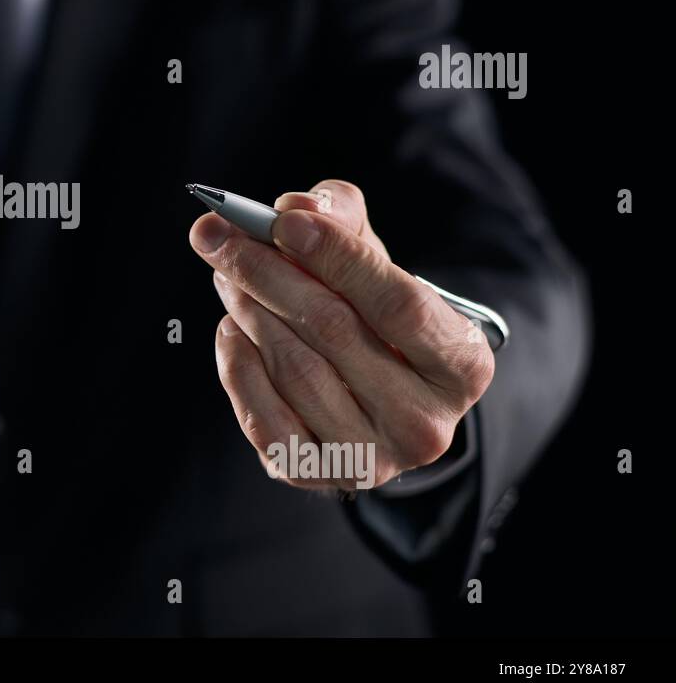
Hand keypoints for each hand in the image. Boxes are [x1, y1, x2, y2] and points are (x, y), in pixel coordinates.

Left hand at [189, 180, 494, 491]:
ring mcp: (372, 458)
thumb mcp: (377, 262)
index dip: (336, 256)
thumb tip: (296, 206)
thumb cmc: (377, 316)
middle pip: (333, 332)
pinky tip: (232, 330)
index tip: (282, 220)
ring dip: (247, 310)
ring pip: (293, 369)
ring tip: (226, 274)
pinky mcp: (319, 475)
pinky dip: (238, 367)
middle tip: (219, 237)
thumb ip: (343, 223)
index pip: (398, 303)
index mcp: (462, 365)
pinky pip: (263, 419)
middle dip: (267, 273)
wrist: (377, 396)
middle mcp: (425, 423)